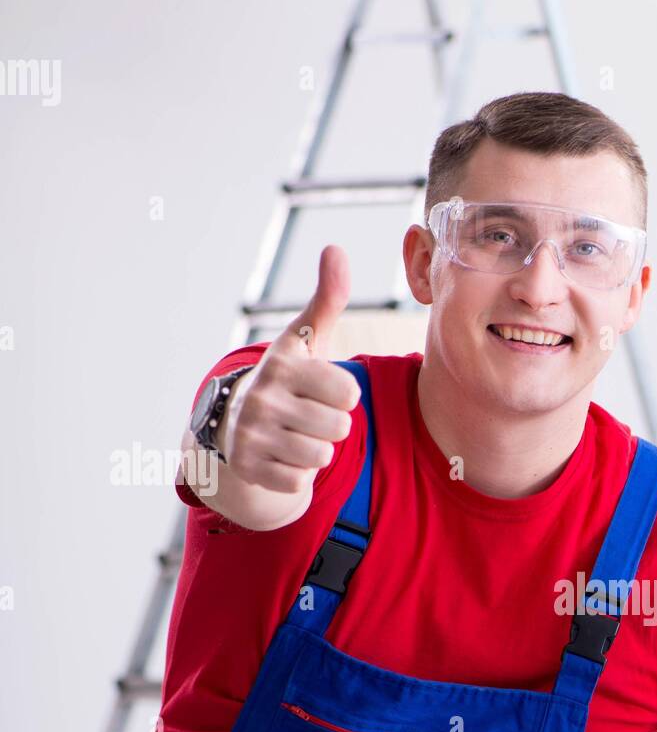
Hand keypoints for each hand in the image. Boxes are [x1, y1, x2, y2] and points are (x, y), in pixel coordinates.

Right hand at [220, 244, 360, 493]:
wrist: (233, 421)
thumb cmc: (286, 379)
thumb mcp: (304, 340)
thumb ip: (326, 299)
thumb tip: (335, 249)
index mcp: (282, 366)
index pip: (349, 393)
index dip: (343, 395)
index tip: (322, 389)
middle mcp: (262, 398)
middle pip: (340, 428)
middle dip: (333, 426)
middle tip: (309, 416)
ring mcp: (252, 435)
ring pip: (322, 456)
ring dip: (317, 450)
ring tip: (295, 435)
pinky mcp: (248, 468)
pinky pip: (301, 482)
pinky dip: (297, 474)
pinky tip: (281, 455)